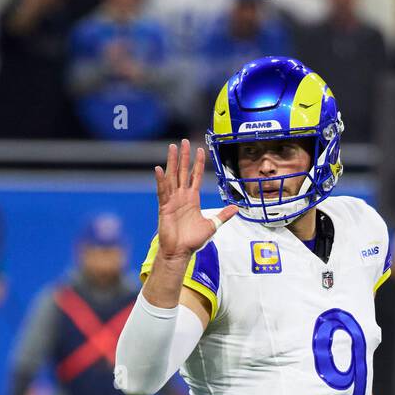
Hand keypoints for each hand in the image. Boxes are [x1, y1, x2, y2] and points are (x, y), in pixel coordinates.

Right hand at [155, 140, 237, 260]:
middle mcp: (182, 197)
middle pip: (182, 172)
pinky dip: (161, 180)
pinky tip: (159, 169)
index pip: (195, 176)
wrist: (180, 252)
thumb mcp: (212, 226)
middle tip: (183, 141)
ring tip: (172, 148)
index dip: (197, 163)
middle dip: (183, 157)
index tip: (199, 150)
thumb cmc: (193, 241)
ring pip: (172, 177)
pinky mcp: (165, 207)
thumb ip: (223, 215)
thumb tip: (236, 208)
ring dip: (172, 162)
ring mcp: (172, 201)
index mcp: (192, 199)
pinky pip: (162, 192)